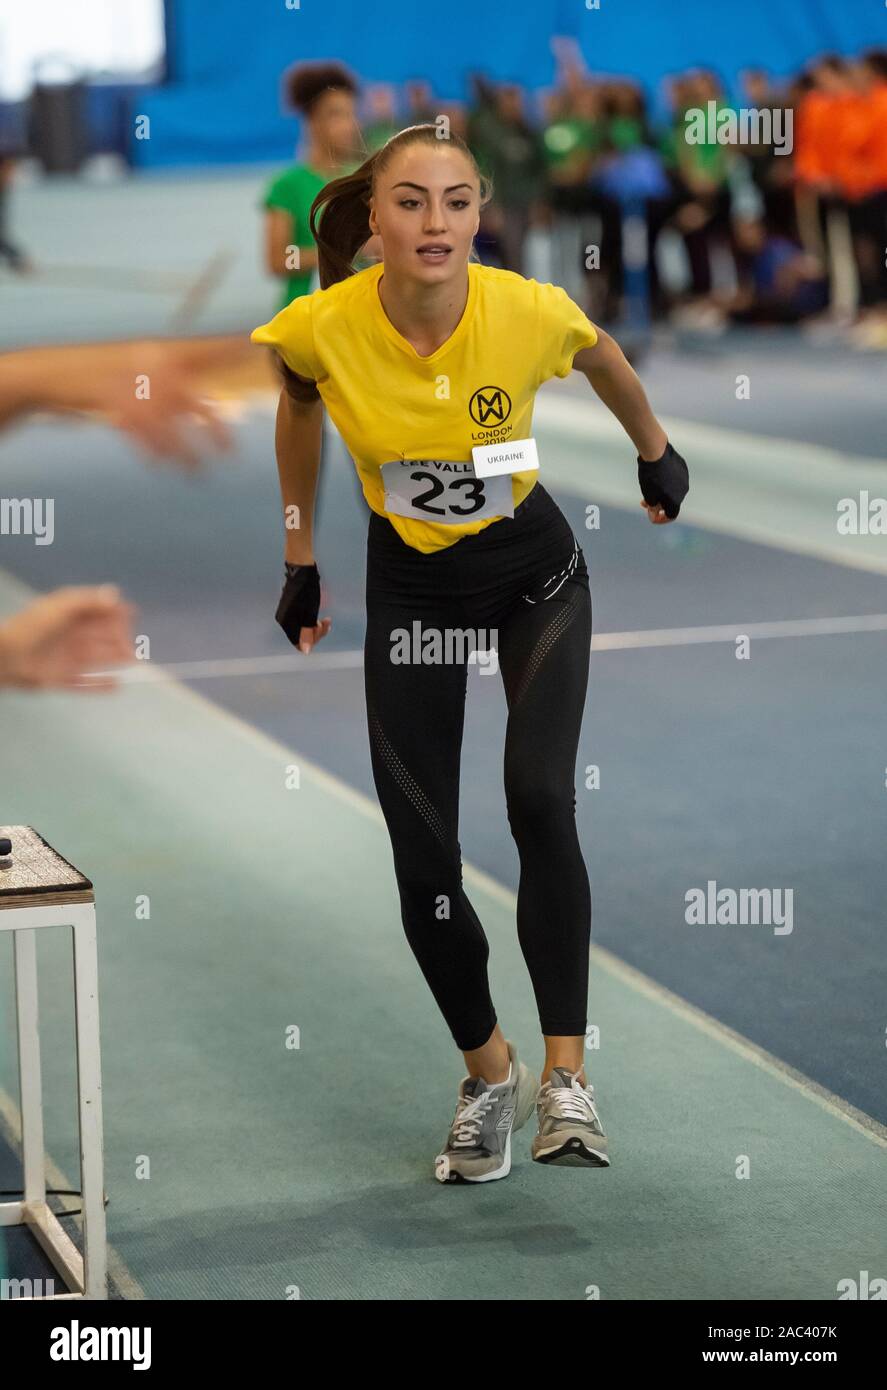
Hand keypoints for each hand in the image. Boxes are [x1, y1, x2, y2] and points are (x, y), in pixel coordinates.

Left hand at [0, 585, 135, 690]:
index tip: (133, 613)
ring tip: (134, 659)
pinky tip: (117, 686)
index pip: (97, 612)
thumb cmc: (33, 627)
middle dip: (118, 638)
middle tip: (132, 643)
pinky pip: (84, 684)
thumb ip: (89, 600)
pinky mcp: (60, 680)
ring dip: (115, 658)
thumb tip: (115, 593)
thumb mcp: (61, 607)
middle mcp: (68, 637)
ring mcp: (65, 659)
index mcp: (68, 617)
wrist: (6, 657)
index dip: (115, 612)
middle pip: (99, 636)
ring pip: (96, 659)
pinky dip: (100, 686)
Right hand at [33, 338, 246, 470]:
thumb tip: (210, 408)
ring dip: (186, 455)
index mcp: (163, 358)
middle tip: (231, 454)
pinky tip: (160, 464)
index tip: (249, 345)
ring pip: (172, 431)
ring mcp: (138, 392)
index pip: (202, 354)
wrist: (66, 376)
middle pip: (197, 405)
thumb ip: (175, 382)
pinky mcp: (119, 409)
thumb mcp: (143, 369)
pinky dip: (154, 453)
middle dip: (217, 432)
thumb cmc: (112, 377)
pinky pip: (145, 439)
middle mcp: (155, 373)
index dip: (226, 350)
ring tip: (196, 471)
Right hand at [275, 563, 331, 653]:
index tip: (321, 628)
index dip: (312, 640)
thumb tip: (305, 652)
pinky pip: (302, 620)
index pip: (299, 643)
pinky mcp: (291, 608)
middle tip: (327, 621)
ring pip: (303, 628)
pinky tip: (318, 615)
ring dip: (315, 626)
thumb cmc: (306, 591)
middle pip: (301, 636)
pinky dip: (311, 620)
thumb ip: (307, 633)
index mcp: (286, 623)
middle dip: (316, 632)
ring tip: (326, 619)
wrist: (301, 569)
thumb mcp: (309, 615)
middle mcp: (284, 620)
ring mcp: (287, 613)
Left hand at [638, 441, 688, 522]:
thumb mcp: (649, 495)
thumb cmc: (650, 477)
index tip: (652, 517)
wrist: (656, 453)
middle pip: (672, 502)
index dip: (661, 519)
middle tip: (645, 502)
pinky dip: (667, 481)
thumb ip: (653, 507)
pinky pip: (675, 478)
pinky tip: (657, 475)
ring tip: (649, 488)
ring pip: (674, 490)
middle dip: (659, 505)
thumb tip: (654, 515)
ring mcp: (684, 478)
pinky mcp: (683, 468)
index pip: (671, 515)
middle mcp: (683, 491)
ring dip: (663, 493)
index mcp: (675, 500)